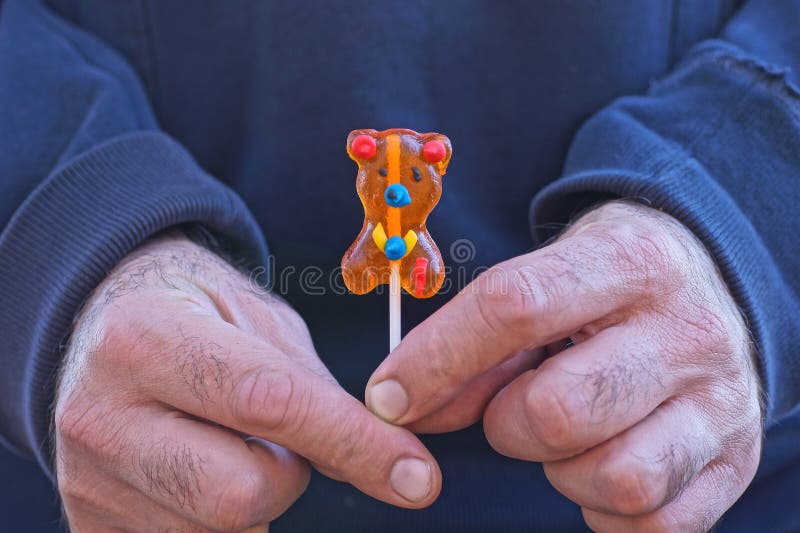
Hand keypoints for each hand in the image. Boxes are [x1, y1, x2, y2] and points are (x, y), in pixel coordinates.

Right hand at [55, 234, 440, 531]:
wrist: (102, 328)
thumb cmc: (196, 314)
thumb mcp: (258, 320)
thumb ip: (314, 388)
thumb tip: (383, 462)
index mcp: (146, 338)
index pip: (267, 404)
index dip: (352, 442)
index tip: (415, 475)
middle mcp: (100, 415)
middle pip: (240, 494)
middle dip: (291, 474)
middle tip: (280, 437)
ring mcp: (85, 481)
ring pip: (221, 530)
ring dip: (256, 498)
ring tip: (228, 444)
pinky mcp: (89, 525)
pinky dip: (222, 519)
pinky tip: (206, 470)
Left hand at [366, 201, 761, 531]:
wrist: (711, 291)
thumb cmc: (609, 288)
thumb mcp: (547, 283)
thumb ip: (477, 345)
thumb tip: (407, 408)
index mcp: (627, 261)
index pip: (514, 306)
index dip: (436, 359)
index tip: (389, 397)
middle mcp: (686, 329)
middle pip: (558, 408)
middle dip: (508, 423)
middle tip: (515, 408)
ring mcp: (721, 401)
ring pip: (615, 476)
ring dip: (563, 472)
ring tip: (568, 437)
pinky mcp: (737, 460)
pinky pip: (653, 522)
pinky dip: (605, 510)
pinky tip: (600, 463)